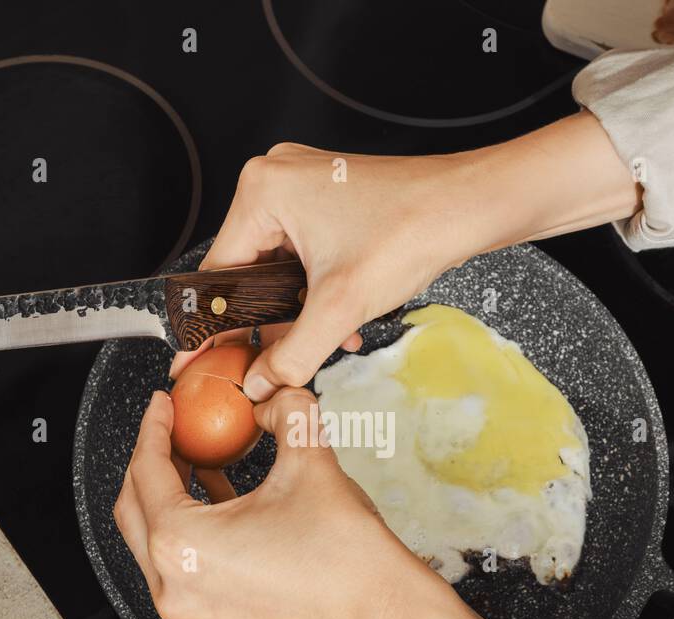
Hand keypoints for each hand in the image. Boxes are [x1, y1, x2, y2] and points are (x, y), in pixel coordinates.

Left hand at [114, 385, 563, 618]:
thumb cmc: (347, 557)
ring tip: (200, 456)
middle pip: (134, 509)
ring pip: (154, 540)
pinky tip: (223, 495)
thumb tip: (275, 392)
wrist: (384, 617)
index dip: (154, 427)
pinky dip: (191, 526)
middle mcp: (175, 584)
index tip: (164, 403)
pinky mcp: (217, 617)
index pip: (146, 472)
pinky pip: (183, 563)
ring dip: (171, 495)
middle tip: (173, 427)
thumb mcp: (310, 461)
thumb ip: (285, 411)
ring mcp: (194, 608)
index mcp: (181, 545)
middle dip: (151, 462)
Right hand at [174, 112, 639, 399]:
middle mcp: (275, 181)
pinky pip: (304, 257)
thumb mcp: (341, 306)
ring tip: (323, 341)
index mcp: (262, 191)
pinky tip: (342, 322)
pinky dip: (318, 293)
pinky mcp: (328, 202)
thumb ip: (291, 354)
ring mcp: (303, 188)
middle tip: (268, 366)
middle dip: (267, 324)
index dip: (214, 328)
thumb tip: (259, 383)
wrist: (473, 206)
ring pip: (280, 269)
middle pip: (248, 273)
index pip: (219, 274)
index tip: (200, 364)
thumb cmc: (415, 228)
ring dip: (298, 313)